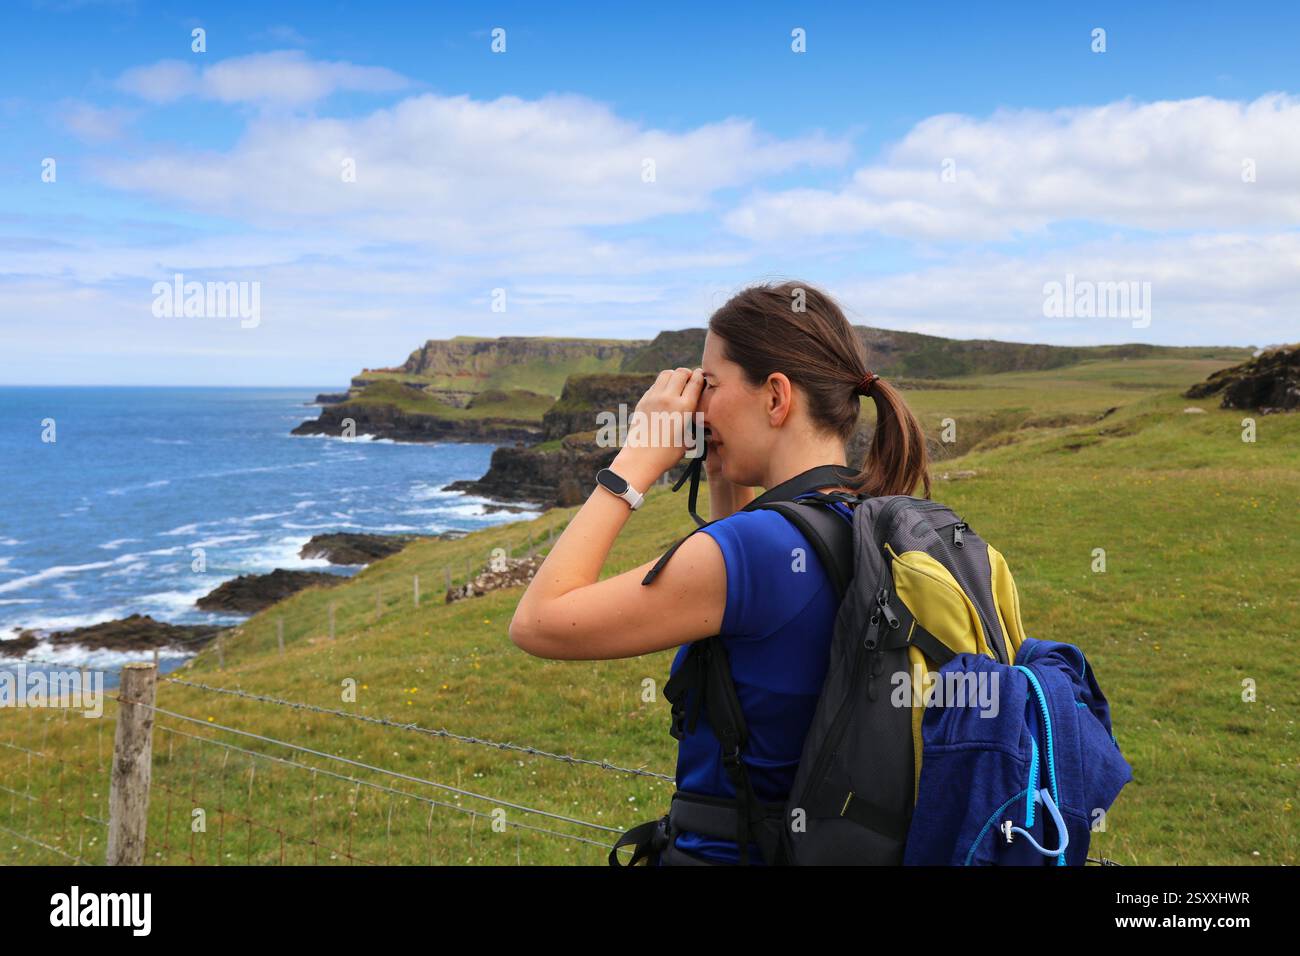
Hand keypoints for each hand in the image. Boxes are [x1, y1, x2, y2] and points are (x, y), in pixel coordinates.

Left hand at [610, 367, 705, 488]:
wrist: (641, 459)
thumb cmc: (667, 454)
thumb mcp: (688, 439)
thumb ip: (693, 423)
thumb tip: (699, 415)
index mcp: (684, 408)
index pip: (696, 381)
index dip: (701, 376)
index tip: (703, 377)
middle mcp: (669, 399)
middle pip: (681, 372)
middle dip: (688, 373)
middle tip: (690, 379)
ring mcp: (654, 398)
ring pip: (667, 374)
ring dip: (675, 375)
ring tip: (678, 384)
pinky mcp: (643, 401)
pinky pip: (655, 384)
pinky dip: (663, 384)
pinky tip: (665, 394)